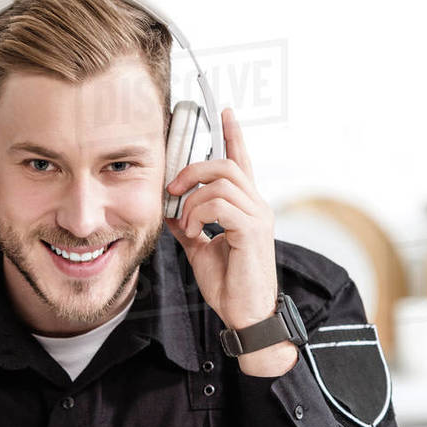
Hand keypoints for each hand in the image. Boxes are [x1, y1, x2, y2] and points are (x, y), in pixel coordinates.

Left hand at [165, 108, 296, 375]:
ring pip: (221, 182)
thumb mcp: (200, 250)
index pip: (241, 161)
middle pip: (225, 164)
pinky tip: (193, 232)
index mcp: (246, 208)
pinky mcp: (253, 230)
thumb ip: (187, 226)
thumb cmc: (230, 286)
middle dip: (193, 170)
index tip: (223, 110)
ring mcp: (258, 217)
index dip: (233, 134)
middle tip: (172, 191)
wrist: (245, 316)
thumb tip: (168, 210)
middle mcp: (257, 206)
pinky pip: (220, 204)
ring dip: (192, 200)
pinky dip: (198, 214)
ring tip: (185, 225)